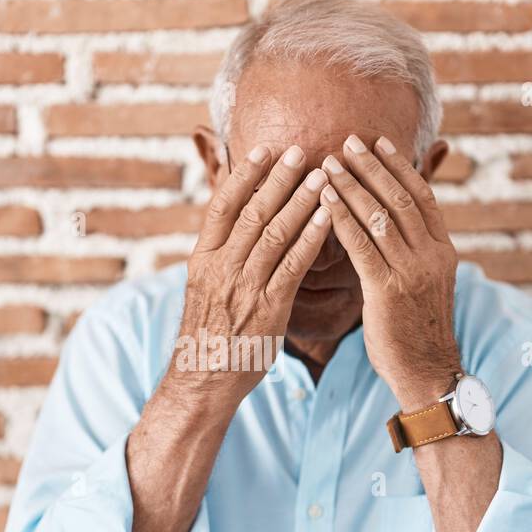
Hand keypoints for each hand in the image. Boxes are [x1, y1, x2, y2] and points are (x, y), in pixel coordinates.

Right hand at [168, 143, 331, 408]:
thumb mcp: (204, 289)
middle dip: (278, 178)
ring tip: (322, 175)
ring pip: (275, 233)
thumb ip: (220, 256)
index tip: (264, 149)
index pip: (222, 206)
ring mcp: (244, 287)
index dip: (244, 175)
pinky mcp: (268, 308)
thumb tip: (236, 224)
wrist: (202, 381)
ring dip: (301, 201)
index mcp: (202, 259)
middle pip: (252, 212)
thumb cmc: (208, 335)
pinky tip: (329, 218)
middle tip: (301, 150)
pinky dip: (311, 238)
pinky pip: (293, 265)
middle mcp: (221, 268)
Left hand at [320, 134, 460, 411]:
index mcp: (444, 252)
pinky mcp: (388, 290)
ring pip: (379, 215)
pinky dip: (340, 218)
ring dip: (352, 185)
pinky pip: (361, 244)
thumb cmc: (416, 333)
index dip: (401, 167)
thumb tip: (397, 228)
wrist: (426, 374)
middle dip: (373, 166)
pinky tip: (323, 201)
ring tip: (329, 162)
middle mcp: (432, 255)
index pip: (423, 197)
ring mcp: (412, 272)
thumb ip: (413, 254)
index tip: (380, 142)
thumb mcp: (424, 286)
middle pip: (401, 198)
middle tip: (348, 140)